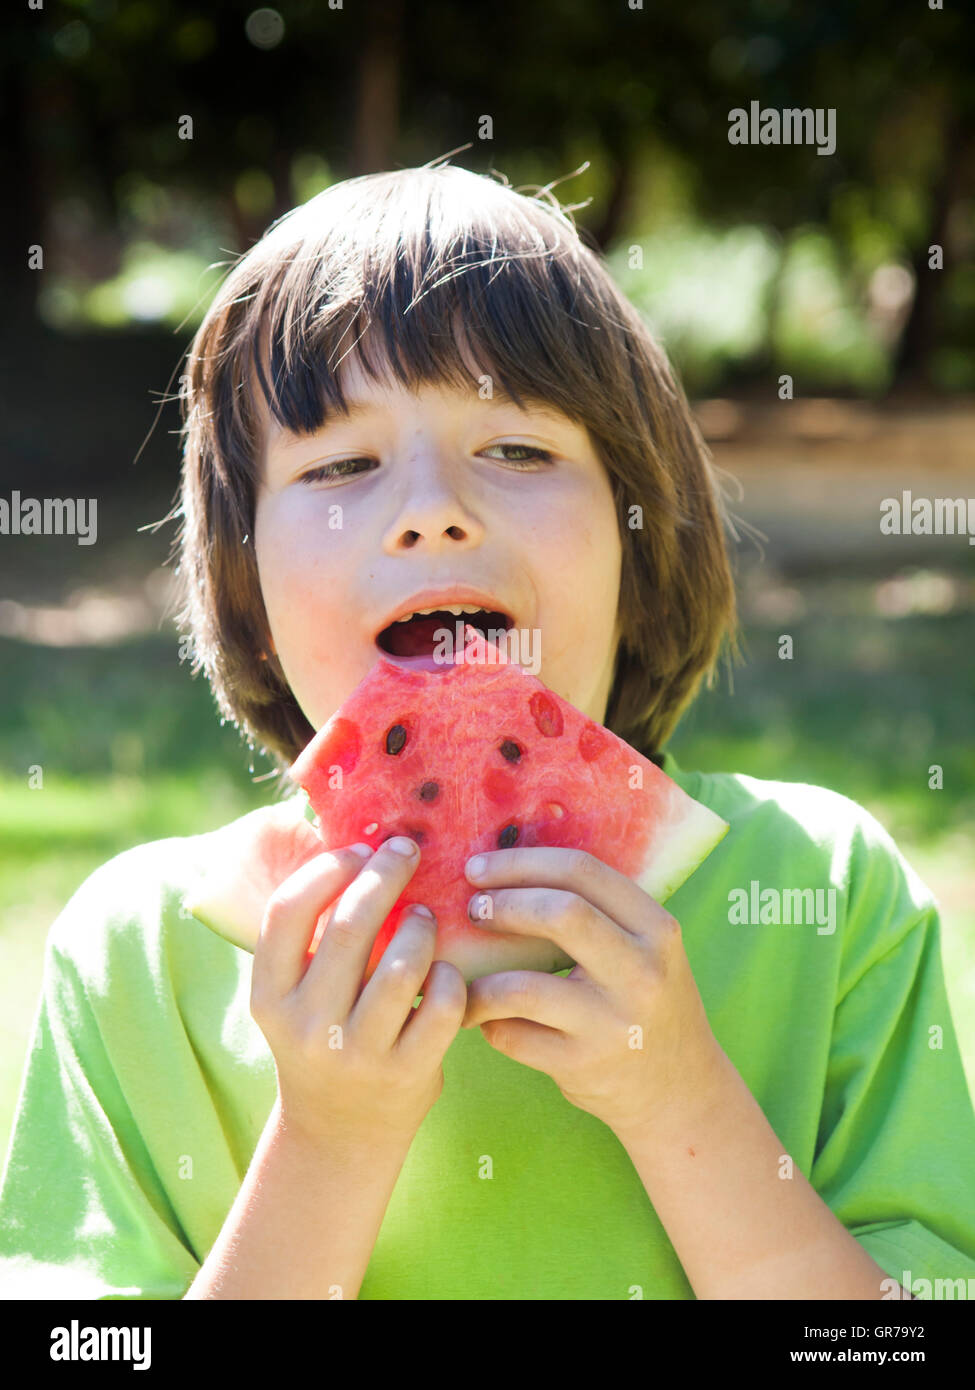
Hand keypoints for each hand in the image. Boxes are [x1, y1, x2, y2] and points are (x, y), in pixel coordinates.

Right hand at [249, 837, 466, 1151]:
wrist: (338, 1133)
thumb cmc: (323, 1038)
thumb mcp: (295, 997)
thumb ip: (312, 940)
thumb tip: (355, 848)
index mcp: (269, 996)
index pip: (288, 911)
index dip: (327, 869)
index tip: (359, 850)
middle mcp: (306, 1025)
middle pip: (350, 927)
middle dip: (385, 875)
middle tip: (407, 852)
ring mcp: (357, 1052)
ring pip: (404, 965)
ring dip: (421, 927)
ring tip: (424, 919)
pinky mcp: (406, 1072)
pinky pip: (443, 1004)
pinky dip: (453, 978)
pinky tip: (448, 972)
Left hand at [461, 847, 726, 1141]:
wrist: (679, 1092)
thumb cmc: (646, 1003)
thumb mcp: (645, 949)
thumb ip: (597, 912)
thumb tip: (506, 871)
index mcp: (656, 929)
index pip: (583, 872)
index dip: (521, 862)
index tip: (479, 868)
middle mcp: (641, 973)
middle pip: (559, 914)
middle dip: (503, 905)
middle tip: (473, 910)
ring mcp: (611, 1023)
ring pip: (521, 987)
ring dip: (478, 982)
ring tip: (461, 978)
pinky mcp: (581, 1066)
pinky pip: (511, 1035)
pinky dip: (487, 1023)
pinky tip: (485, 1018)